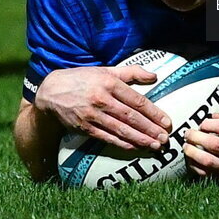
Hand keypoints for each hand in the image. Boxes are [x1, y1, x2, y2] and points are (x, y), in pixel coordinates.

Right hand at [34, 66, 171, 151]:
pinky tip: (134, 147)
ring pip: (120, 129)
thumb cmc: (83, 79)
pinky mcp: (84, 127)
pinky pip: (107, 137)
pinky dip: (122, 143)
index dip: (153, 113)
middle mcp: (101, 99)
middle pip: (131, 117)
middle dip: (150, 129)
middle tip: (165, 138)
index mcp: (109, 83)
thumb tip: (154, 76)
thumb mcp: (106, 70)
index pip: (136, 100)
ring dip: (139, 139)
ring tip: (155, 145)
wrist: (51, 91)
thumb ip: (131, 72)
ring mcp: (92, 115)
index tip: (166, 122)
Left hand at [184, 110, 218, 178]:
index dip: (209, 123)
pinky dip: (194, 165)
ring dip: (193, 152)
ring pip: (208, 161)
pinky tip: (190, 158)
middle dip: (197, 137)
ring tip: (186, 146)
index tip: (202, 123)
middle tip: (188, 133)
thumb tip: (212, 116)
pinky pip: (205, 173)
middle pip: (214, 144)